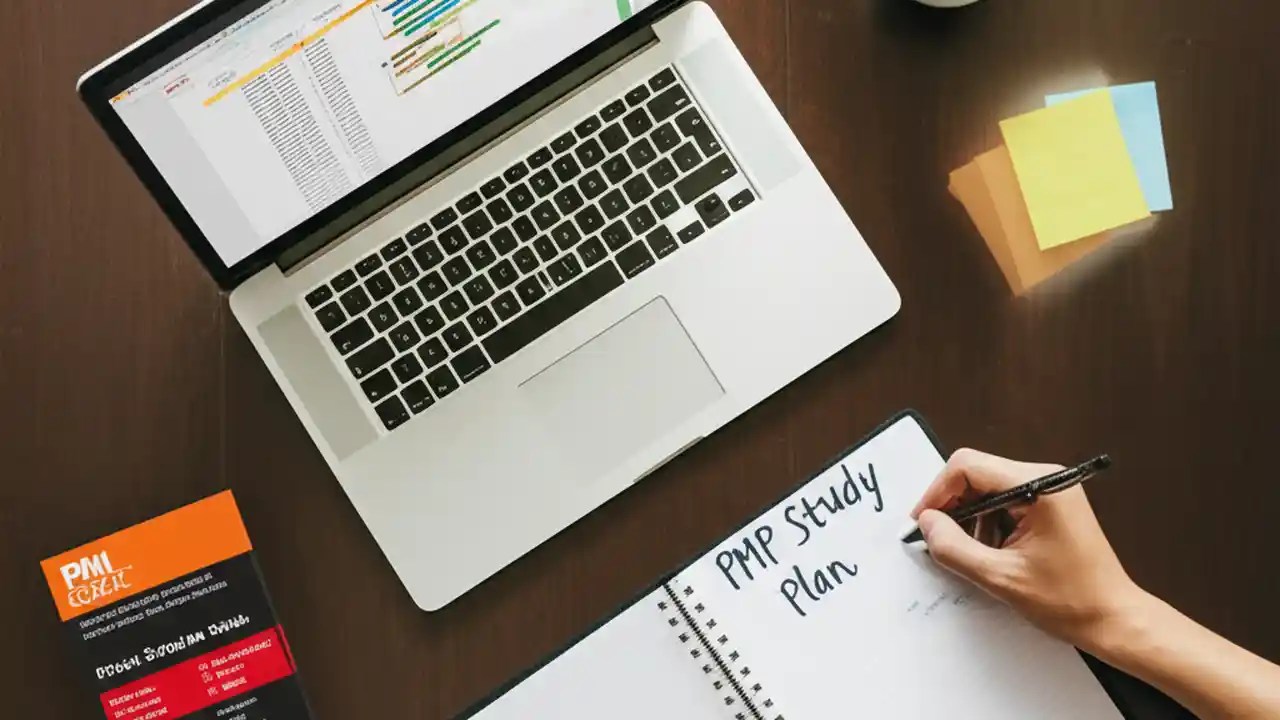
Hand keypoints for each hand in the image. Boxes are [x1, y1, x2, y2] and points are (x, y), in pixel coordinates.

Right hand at [911, 449, 1145, 650]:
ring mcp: (1050, 490)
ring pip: (987, 487)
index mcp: (1040, 486)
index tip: (923, 521)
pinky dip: (988, 522)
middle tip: (938, 538)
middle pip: (976, 473)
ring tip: (974, 553)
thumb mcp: (1000, 578)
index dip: (937, 492)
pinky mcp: (1050, 504)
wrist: (1112, 618)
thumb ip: (954, 548)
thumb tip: (927, 523)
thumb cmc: (1071, 601)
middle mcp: (1047, 479)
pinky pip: (1004, 500)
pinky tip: (992, 551)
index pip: (968, 466)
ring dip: (971, 517)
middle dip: (953, 505)